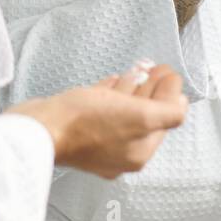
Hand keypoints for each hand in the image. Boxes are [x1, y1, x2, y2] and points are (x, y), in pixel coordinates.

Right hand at [7, 62, 187, 178]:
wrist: (38, 127)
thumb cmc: (83, 123)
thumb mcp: (138, 115)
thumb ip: (167, 111)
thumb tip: (182, 102)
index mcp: (138, 153)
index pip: (163, 119)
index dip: (169, 94)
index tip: (170, 72)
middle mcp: (119, 152)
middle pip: (144, 115)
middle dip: (153, 90)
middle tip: (159, 68)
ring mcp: (96, 142)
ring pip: (122, 111)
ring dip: (133, 89)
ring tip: (139, 69)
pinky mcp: (77, 129)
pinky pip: (101, 109)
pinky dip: (110, 93)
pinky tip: (113, 81)